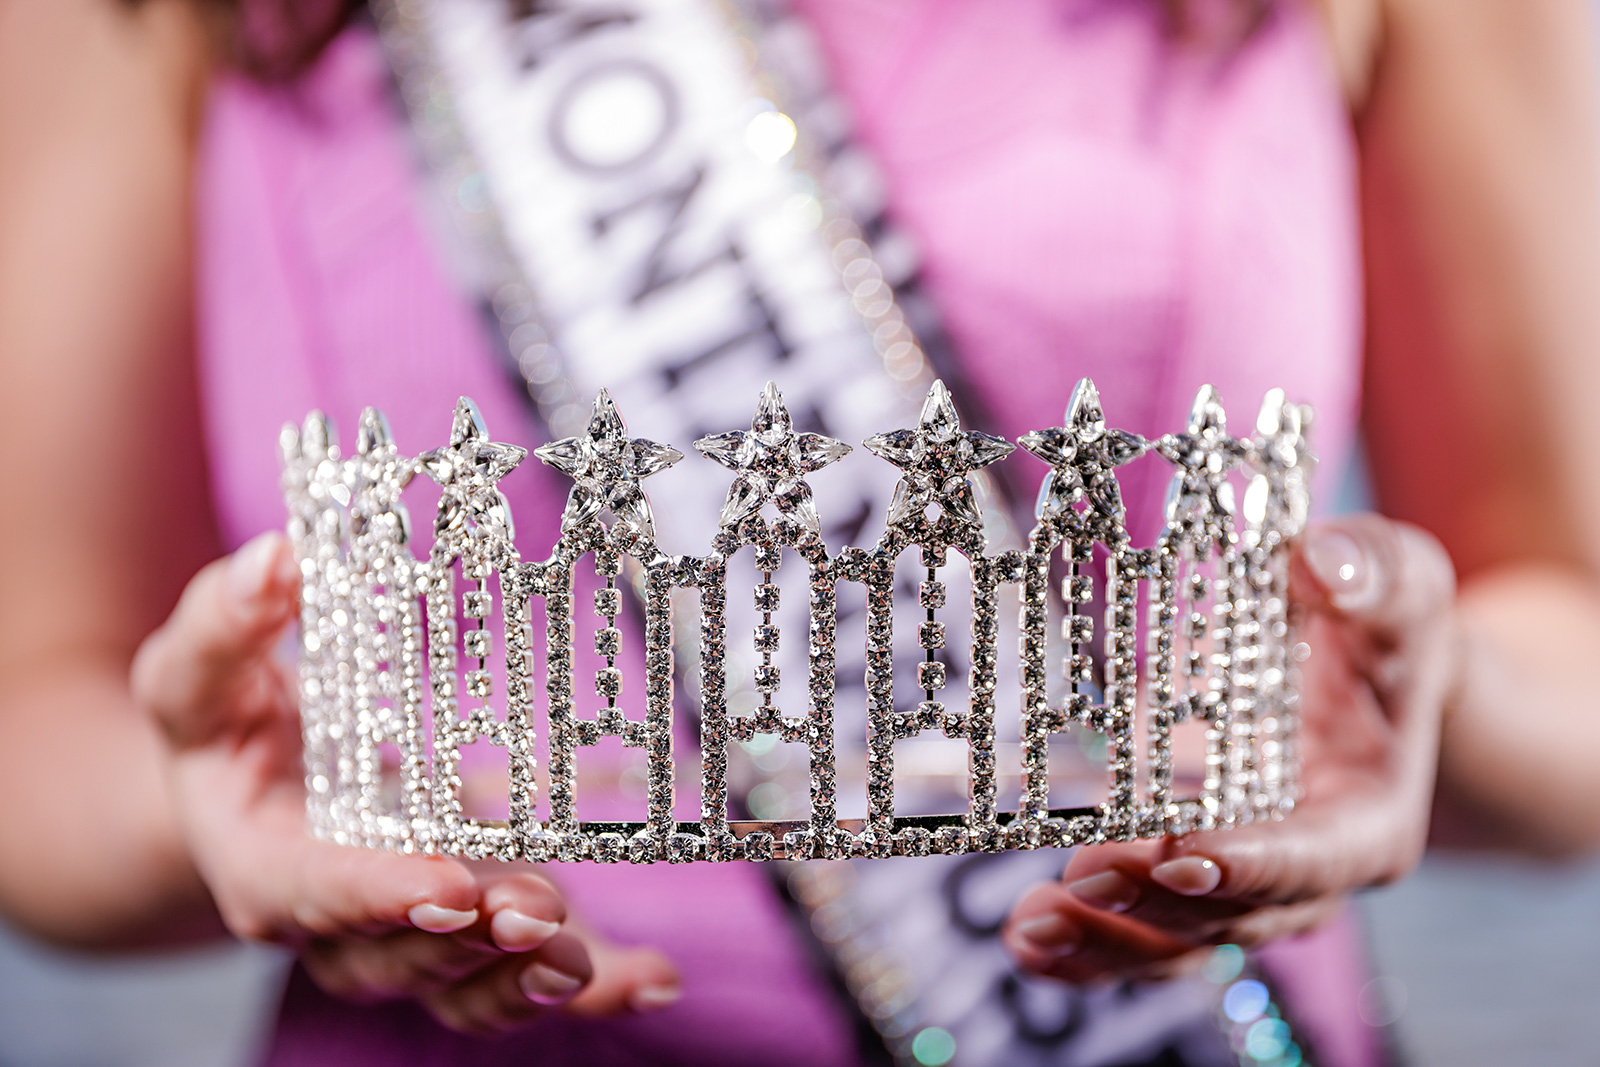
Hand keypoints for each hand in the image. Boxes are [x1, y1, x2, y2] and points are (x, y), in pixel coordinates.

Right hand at [131, 532, 678, 1032]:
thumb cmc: (227, 724)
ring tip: (582, 961)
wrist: (255, 786)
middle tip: (532, 911)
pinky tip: (653, 979)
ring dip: (522, 979)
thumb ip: (225, 624)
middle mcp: (342, 922)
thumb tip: (274, 562)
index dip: (380, 896)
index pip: (316, 895)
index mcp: (267, 865)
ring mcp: (415, 934)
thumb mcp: (201, 669)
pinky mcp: (478, 927)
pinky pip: (525, 975)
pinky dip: (595, 988)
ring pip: (462, 985)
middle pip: (401, 954)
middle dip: (468, 940)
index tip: (448, 885)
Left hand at [1002, 515, 1458, 980]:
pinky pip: (1140, 931)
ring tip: (1030, 927)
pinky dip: (1085, 948)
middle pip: (1232, 915)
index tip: (1184, 855)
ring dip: (1104, 940)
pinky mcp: (1187, 881)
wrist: (1362, 673)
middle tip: (1084, 875)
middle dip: (1156, 902)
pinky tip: (1027, 943)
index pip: (1314, 860)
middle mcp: (1305, 874)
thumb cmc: (1383, 628)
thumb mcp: (1398, 584)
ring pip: (1178, 940)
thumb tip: (1320, 565)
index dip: (1252, 866)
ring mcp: (1241, 886)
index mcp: (1368, 820)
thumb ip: (1371, 575)